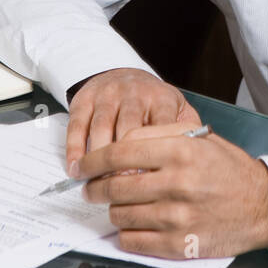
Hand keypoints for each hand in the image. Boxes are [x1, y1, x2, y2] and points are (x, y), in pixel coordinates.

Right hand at [65, 68, 200, 174]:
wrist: (125, 74)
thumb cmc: (153, 102)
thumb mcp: (177, 110)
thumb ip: (186, 133)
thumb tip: (192, 163)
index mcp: (161, 99)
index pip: (158, 130)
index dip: (152, 159)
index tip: (148, 183)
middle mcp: (134, 94)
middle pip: (127, 131)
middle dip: (123, 164)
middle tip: (120, 192)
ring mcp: (108, 95)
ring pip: (100, 129)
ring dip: (96, 160)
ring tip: (95, 186)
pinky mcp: (85, 98)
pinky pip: (77, 125)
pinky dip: (74, 149)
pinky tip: (76, 168)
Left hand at [79, 120, 267, 258]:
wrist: (261, 205)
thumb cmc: (227, 168)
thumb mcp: (197, 136)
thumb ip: (156, 132)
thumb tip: (117, 143)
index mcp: (179, 151)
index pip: (118, 154)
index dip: (92, 162)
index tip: (80, 168)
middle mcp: (177, 183)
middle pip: (114, 187)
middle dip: (95, 189)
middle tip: (92, 189)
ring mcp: (178, 217)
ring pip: (120, 215)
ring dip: (113, 211)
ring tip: (119, 205)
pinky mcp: (179, 245)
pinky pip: (133, 241)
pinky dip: (125, 234)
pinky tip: (133, 225)